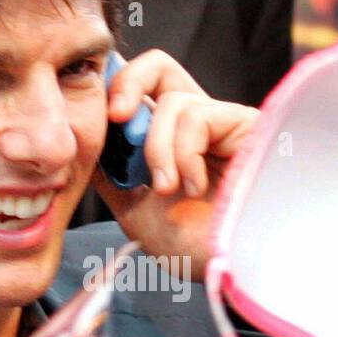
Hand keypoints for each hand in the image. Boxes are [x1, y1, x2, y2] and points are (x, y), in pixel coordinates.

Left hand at [94, 50, 256, 276]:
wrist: (230, 270)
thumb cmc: (192, 246)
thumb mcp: (135, 208)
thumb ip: (112, 171)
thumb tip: (90, 137)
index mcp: (173, 142)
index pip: (144, 91)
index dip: (116, 91)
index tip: (101, 118)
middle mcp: (200, 126)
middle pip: (159, 66)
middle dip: (127, 83)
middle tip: (115, 117)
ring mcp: (224, 123)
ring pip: (172, 102)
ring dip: (158, 150)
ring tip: (170, 189)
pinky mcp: (248, 124)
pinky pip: (197, 116)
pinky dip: (183, 153)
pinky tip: (195, 186)